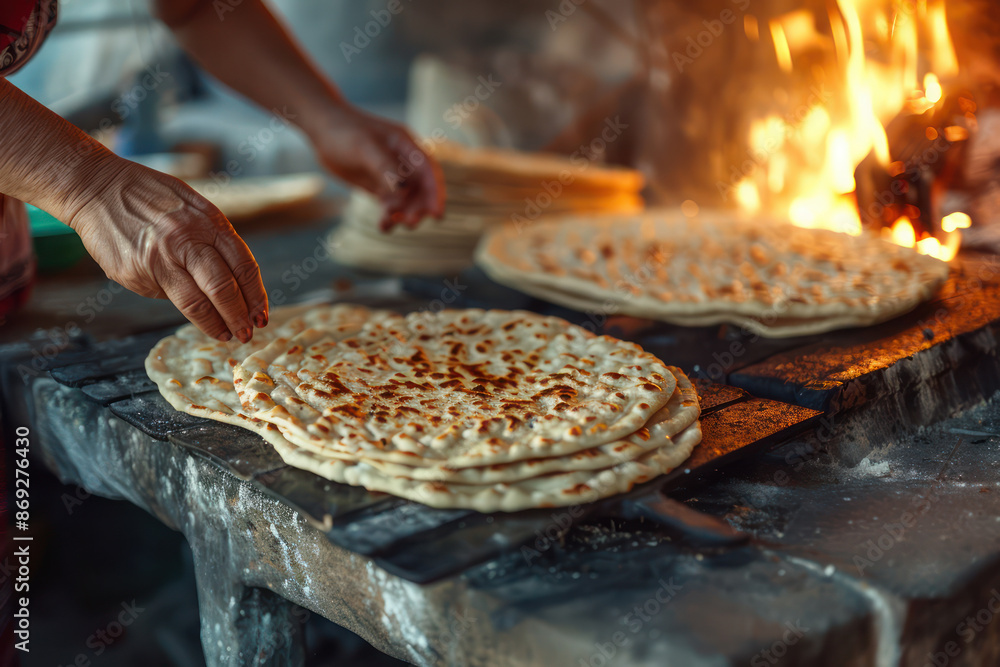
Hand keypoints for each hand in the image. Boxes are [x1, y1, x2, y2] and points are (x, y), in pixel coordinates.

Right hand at [68, 159, 267, 341]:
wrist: (96, 187)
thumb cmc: (152, 196)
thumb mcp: (194, 206)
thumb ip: (215, 239)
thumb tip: (236, 283)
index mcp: (208, 222)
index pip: (243, 266)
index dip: (255, 296)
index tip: (261, 314)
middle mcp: (185, 240)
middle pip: (222, 289)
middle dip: (239, 317)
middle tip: (246, 333)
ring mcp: (158, 259)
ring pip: (195, 303)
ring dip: (214, 324)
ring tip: (225, 334)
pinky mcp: (134, 274)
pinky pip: (163, 295)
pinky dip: (178, 301)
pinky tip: (183, 302)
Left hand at [311, 105, 444, 230]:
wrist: (321, 129)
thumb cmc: (343, 131)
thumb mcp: (364, 147)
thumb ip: (385, 167)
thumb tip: (404, 190)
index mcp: (406, 146)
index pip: (429, 172)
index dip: (435, 194)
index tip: (437, 214)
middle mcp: (404, 162)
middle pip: (421, 190)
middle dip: (419, 208)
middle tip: (410, 223)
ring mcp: (391, 174)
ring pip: (406, 200)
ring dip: (403, 214)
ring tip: (390, 224)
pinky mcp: (379, 185)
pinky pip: (390, 205)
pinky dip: (389, 216)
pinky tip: (383, 226)